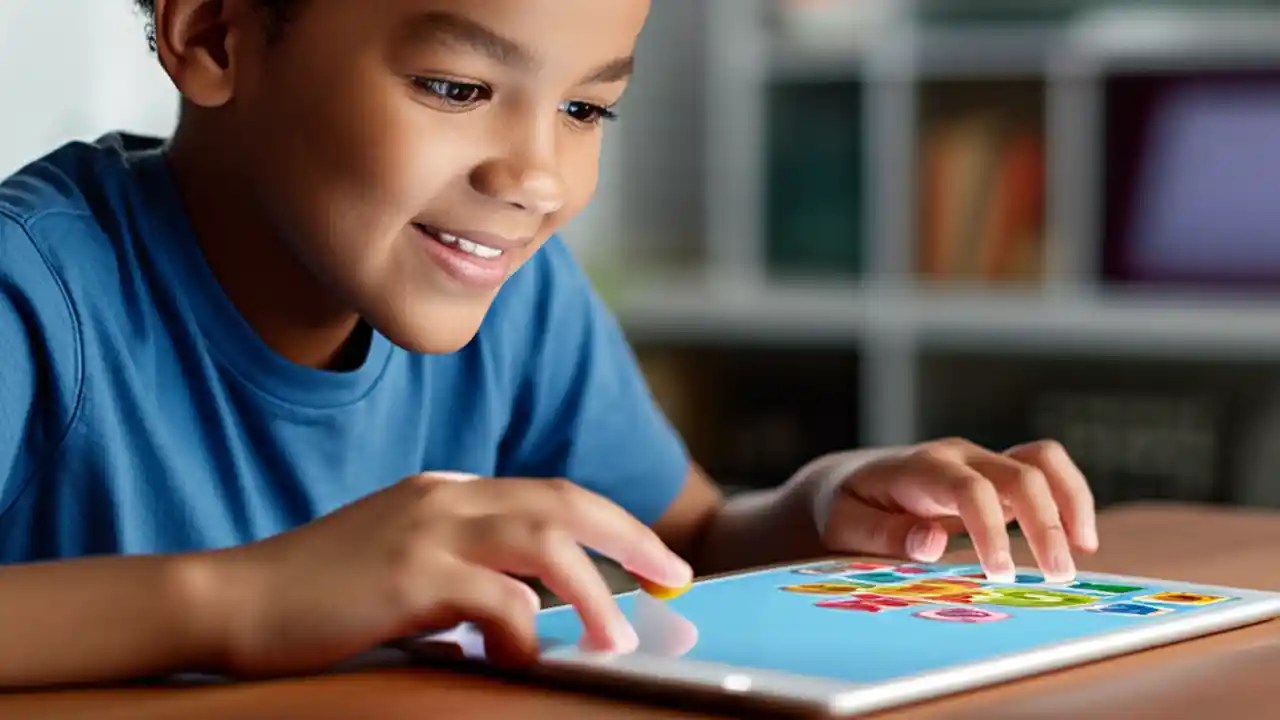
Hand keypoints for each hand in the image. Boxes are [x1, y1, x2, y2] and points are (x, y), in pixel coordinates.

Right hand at [206, 474, 691, 676]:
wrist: (234, 599)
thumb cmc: (321, 594)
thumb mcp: (405, 563)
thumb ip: (466, 570)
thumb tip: (532, 608)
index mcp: (449, 490)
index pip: (551, 494)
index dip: (611, 523)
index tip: (653, 558)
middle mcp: (447, 496)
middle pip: (565, 502)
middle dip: (630, 537)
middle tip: (675, 576)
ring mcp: (428, 528)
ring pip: (546, 543)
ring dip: (595, 591)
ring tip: (620, 637)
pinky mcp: (410, 573)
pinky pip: (498, 597)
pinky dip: (523, 629)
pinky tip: (517, 656)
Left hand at [809, 439, 1097, 582]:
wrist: (846, 482)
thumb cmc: (844, 507)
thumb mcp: (845, 524)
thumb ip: (885, 533)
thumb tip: (932, 541)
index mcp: (919, 469)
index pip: (969, 490)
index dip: (991, 530)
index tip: (1002, 574)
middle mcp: (957, 457)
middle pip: (1018, 474)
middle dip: (1045, 524)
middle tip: (1058, 577)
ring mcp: (980, 461)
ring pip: (1042, 461)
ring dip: (1070, 502)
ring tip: (1084, 551)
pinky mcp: (996, 474)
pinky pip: (1045, 471)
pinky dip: (1069, 498)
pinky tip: (1080, 538)